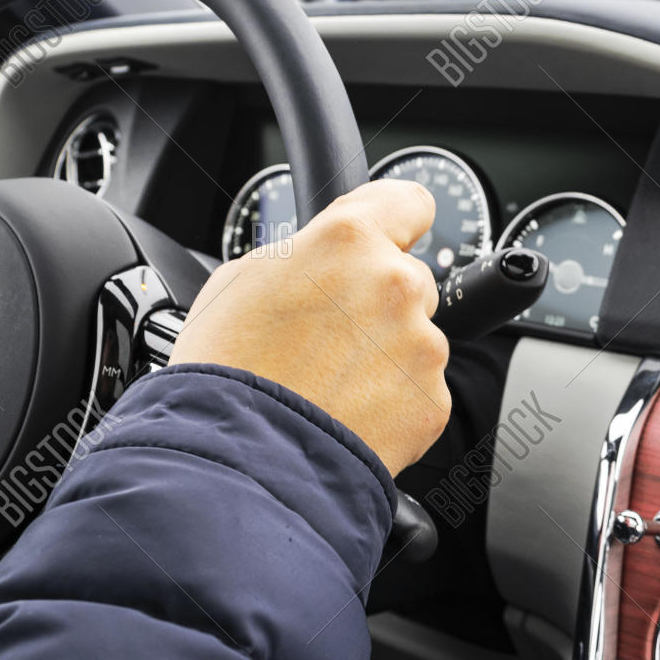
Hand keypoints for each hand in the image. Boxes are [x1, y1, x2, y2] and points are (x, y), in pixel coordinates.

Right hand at [170, 179, 450, 476]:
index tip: (392, 234)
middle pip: (409, 279)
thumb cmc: (228, 370)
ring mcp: (420, 345)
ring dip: (384, 356)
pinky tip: (346, 414)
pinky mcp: (431, 400)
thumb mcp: (240, 280)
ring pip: (415, 339)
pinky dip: (391, 403)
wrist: (242, 458)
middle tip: (328, 338)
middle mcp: (395, 284)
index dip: (396, 220)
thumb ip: (302, 256)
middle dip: (378, 303)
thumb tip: (318, 260)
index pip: (409, 201)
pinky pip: (418, 392)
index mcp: (349, 240)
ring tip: (329, 385)